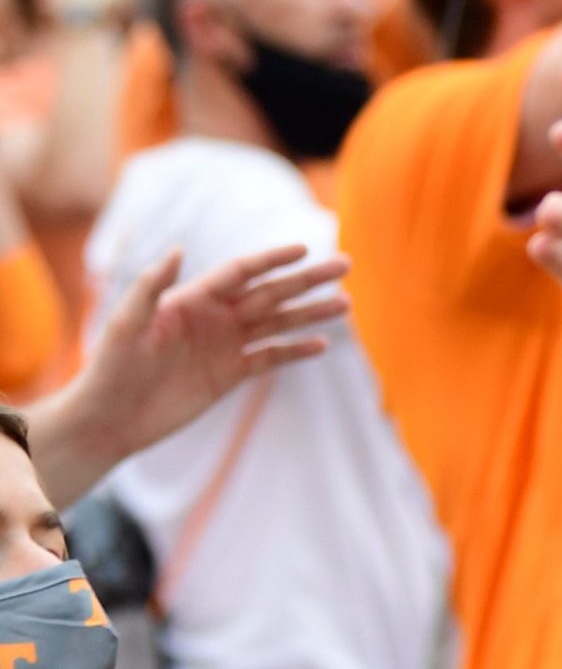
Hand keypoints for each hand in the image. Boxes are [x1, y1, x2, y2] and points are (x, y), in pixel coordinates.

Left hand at [75, 244, 348, 458]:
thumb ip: (150, 286)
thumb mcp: (126, 324)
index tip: (304, 249)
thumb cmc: (110, 368)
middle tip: (344, 266)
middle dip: (307, 280)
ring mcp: (226, 345)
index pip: (241, 272)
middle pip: (271, 292)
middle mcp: (215, 317)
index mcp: (193, 299)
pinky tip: (321, 344)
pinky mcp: (231, 374)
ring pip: (278, 323)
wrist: (109, 419)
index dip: (272, 259)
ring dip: (311, 313)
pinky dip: (295, 350)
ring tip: (344, 304)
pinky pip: (270, 357)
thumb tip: (177, 249)